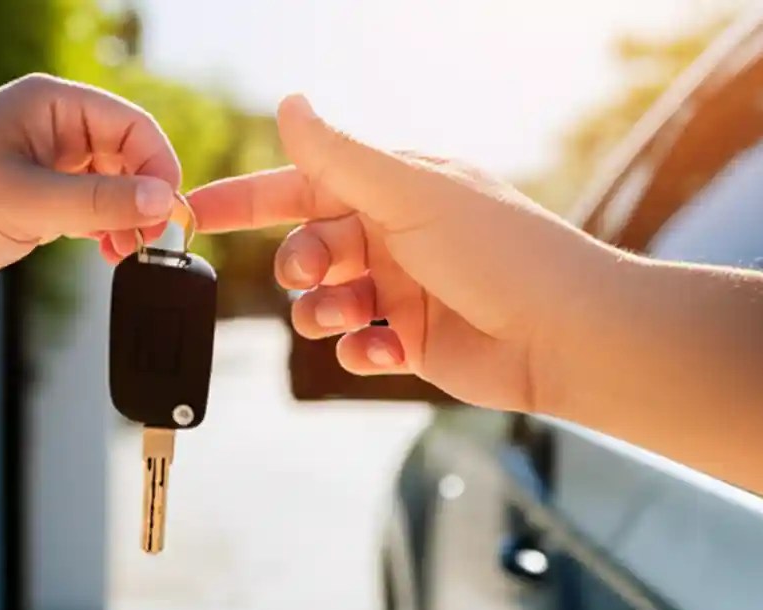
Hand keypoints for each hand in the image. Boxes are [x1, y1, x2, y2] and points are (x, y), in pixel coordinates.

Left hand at [0, 73, 180, 289]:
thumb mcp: (26, 202)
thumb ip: (99, 202)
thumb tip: (162, 201)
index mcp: (51, 105)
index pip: (131, 126)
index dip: (158, 166)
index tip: (167, 212)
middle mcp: (54, 129)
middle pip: (129, 156)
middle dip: (144, 197)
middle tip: (148, 241)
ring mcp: (47, 166)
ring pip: (114, 187)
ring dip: (127, 218)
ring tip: (126, 252)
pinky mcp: (38, 201)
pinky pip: (91, 210)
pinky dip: (106, 231)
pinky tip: (109, 253)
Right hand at [187, 96, 619, 411]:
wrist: (566, 335)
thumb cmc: (501, 252)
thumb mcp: (410, 192)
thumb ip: (339, 157)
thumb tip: (289, 103)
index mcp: (394, 187)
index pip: (304, 184)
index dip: (248, 199)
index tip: (196, 212)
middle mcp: (396, 235)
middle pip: (309, 247)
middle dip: (300, 264)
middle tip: (314, 275)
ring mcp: (404, 290)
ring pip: (325, 302)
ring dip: (322, 312)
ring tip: (346, 317)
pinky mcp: (414, 343)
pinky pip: (357, 349)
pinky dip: (357, 353)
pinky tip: (379, 351)